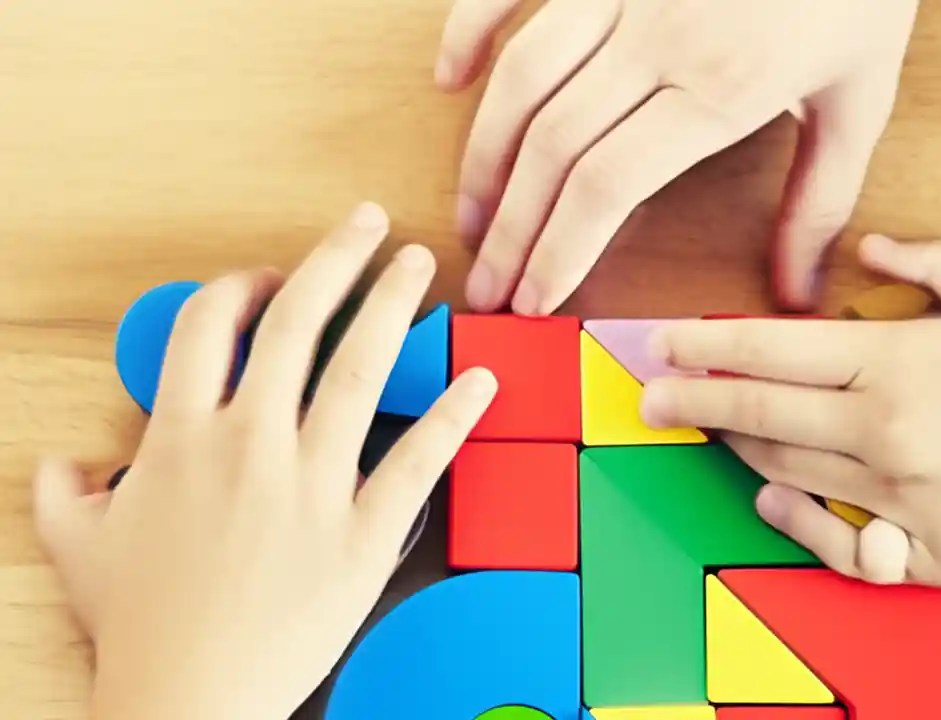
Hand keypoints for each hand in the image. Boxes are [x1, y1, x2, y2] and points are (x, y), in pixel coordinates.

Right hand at [33, 203, 496, 719]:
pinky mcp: (365, 533)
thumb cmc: (137, 625)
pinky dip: (453, 415)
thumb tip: (63, 463)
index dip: (242, 286)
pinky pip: (417, 461)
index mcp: (182, 437)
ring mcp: (312, 486)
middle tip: (370, 222)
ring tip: (420, 265)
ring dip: (392, 307)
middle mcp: (250, 445)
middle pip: (298, 325)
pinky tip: (481, 376)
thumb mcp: (76, 547)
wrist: (189, 699)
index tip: (270, 278)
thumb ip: (65, 490)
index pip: (212, 325)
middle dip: (336, 261)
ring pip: (359, 371)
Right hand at [436, 0, 919, 314]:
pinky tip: (452, 79)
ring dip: (483, 155)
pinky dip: (471, 27)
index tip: (534, 299)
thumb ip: (817, 202)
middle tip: (486, 286)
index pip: (606, 185)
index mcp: (720, 86)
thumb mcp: (859, 99)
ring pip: (522, 78)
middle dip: (509, 228)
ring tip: (469, 219)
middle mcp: (657, 37)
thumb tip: (795, 298)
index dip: (557, 250)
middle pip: (552, 147)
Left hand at [640, 234, 940, 587]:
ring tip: (709, 435)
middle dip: (695, 403)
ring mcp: (902, 497)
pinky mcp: (928, 553)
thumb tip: (863, 243)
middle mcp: (884, 429)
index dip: (704, 348)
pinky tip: (771, 502)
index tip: (661, 346)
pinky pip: (842, 543)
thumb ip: (922, 263)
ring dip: (739, 453)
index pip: (769, 351)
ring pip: (789, 475)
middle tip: (651, 400)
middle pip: (760, 416)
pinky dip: (799, 520)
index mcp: (894, 360)